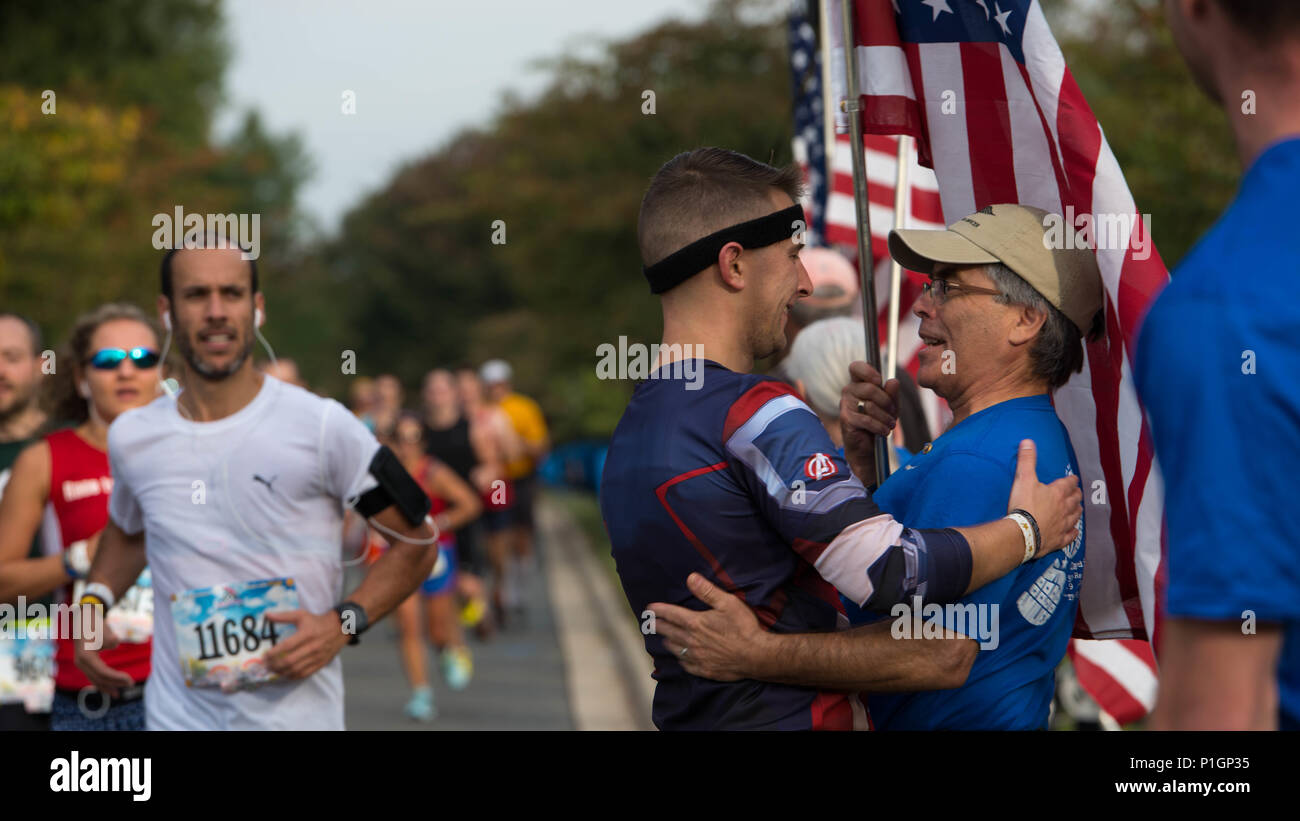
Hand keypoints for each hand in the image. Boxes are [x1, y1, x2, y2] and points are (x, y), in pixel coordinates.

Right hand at [73, 605, 130, 697]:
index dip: (117, 678)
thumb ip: (111, 640)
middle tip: (131, 684)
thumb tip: (114, 645)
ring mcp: (81, 663)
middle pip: (99, 678)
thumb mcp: (104, 630)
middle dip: (115, 683)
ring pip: (95, 679)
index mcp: (85, 657)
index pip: (103, 673)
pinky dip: (102, 682)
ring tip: (118, 694)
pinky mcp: (84, 662)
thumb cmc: (95, 623)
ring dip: (107, 686)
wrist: (85, 617)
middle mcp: (81, 663)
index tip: (130, 680)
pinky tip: (109, 687)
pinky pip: (93, 675)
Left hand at [264, 609, 350, 679]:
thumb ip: (283, 616)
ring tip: (273, 670)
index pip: (286, 646)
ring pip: (296, 669)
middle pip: (290, 661)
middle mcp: (312, 647)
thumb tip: (267, 615)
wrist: (340, 628)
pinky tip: (285, 674)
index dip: (273, 653)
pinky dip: (293, 676)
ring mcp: (317, 657)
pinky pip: (304, 673)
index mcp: (306, 634)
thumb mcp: (301, 615)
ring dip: (282, 672)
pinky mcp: (320, 663)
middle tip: (266, 666)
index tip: (264, 656)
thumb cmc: (317, 622)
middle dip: (275, 665)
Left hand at [647, 574, 766, 681]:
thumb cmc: (743, 627)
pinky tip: (679, 656)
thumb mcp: (728, 603)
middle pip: (668, 632)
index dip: (659, 610)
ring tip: (662, 637)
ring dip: (667, 641)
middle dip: (657, 625)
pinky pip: (685, 665)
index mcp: (696, 623)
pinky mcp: (703, 670)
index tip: (649, 608)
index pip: (671, 614)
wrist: (756, 656)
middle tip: (649, 622)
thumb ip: (707, 591)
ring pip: (674, 648)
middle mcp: (692, 640)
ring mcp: (697, 657)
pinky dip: (680, 658)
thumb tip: (690, 578)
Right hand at [839, 361, 899, 477]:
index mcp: (858, 383)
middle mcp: (849, 391)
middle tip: (892, 412)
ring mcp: (845, 405)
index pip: (856, 367)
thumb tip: (893, 381)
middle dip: (886, 401)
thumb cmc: (878, 422)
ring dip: (885, 417)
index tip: (879, 381)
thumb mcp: (890, 406)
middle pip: (870, 388)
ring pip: (870, 405)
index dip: (868, 371)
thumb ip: (892, 394)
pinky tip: (884, 432)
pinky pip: (867, 420)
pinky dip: (879, 427)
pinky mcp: (846, 419)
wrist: (868, 447)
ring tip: (889, 424)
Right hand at [1007, 439, 1082, 556]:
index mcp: (1058, 492)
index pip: (1069, 483)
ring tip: (1078, 508)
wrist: (1022, 533)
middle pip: (1075, 500)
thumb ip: (1027, 460)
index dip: (1071, 480)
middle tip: (1076, 493)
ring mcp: (1063, 525)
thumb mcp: (1023, 478)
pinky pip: (1070, 536)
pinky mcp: (1059, 539)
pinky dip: (1073, 532)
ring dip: (1077, 511)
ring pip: (1075, 516)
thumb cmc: (1024, 505)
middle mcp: (1064, 508)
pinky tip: (1075, 531)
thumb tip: (1028, 441)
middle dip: (1076, 495)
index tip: (1073, 479)